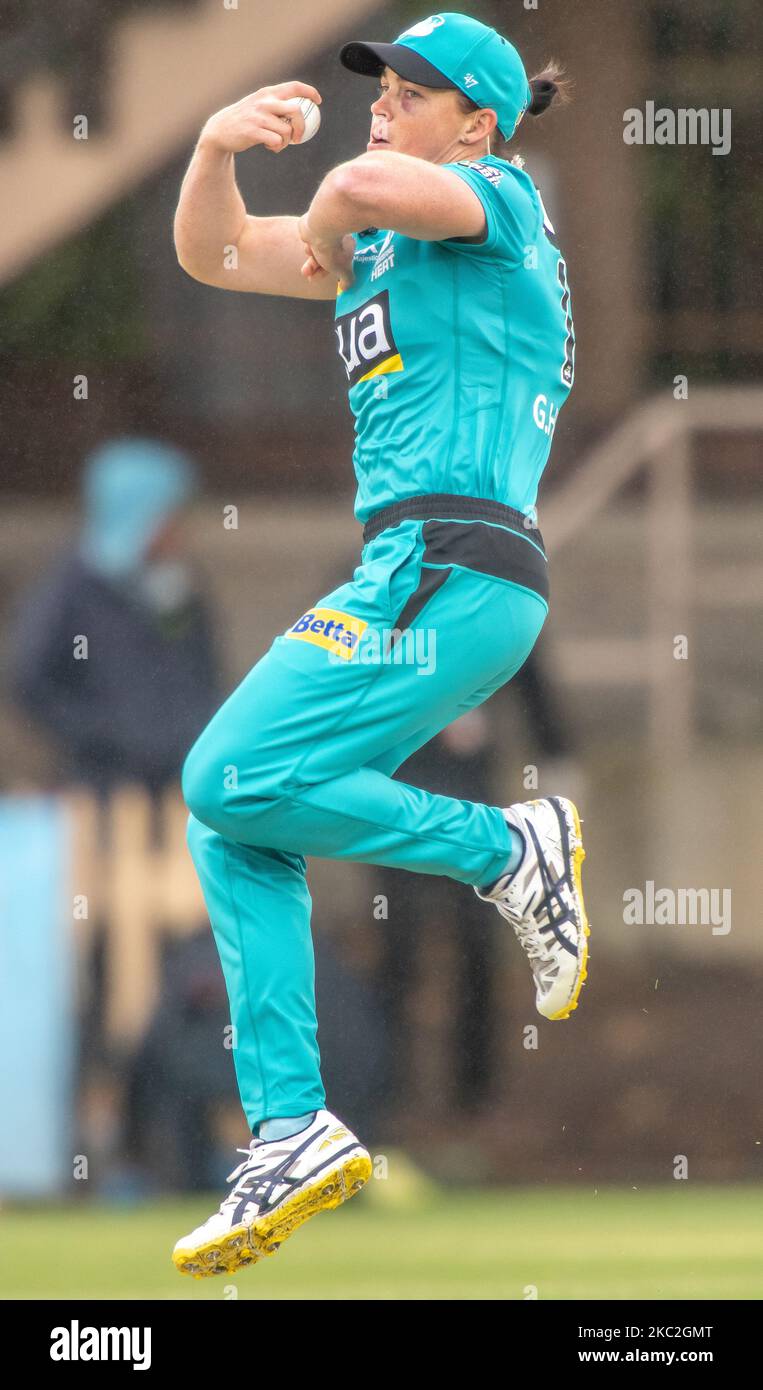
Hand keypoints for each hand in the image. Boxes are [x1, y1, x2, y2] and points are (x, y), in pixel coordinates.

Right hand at [200, 82, 321, 154]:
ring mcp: (259, 117)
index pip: (294, 87)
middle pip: (296, 111)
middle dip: (302, 127)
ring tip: (277, 144)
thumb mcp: (258, 105)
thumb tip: (299, 112)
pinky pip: (276, 142)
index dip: (310, 92)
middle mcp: (265, 102)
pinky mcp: (254, 131)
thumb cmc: (244, 119)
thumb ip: (275, 105)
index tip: (318, 101)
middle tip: (299, 137)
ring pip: (287, 131)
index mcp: (268, 93)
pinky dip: (277, 147)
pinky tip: (269, 147)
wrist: (220, 130)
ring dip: (286, 142)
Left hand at [297, 215, 355, 290]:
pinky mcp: (313, 223)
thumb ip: (347, 279)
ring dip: (311, 256)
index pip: (335, 264)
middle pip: (322, 257)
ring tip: (310, 255)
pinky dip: (308, 244)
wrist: (322, 227)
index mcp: (346, 247)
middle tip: (306, 274)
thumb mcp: (343, 270)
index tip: (313, 279)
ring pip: (314, 249)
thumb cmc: (334, 249)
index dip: (323, 273)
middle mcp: (336, 238)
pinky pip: (309, 238)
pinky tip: (309, 244)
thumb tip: (346, 287)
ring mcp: (325, 229)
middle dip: (313, 267)